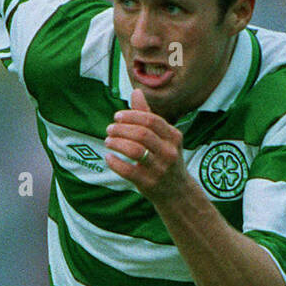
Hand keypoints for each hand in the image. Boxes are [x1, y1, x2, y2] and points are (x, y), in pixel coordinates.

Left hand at [104, 88, 187, 203]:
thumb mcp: (163, 138)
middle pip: (142, 134)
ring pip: (135, 151)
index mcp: (173, 137)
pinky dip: (115, 163)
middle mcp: (169, 152)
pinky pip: (128, 170)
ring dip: (117, 143)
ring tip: (108, 141)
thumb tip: (136, 92)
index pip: (151, 120)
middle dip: (122, 129)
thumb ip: (148, 116)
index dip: (131, 116)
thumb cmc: (166, 159)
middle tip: (109, 128)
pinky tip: (108, 158)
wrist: (177, 193)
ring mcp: (159, 169)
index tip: (117, 116)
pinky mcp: (149, 184)